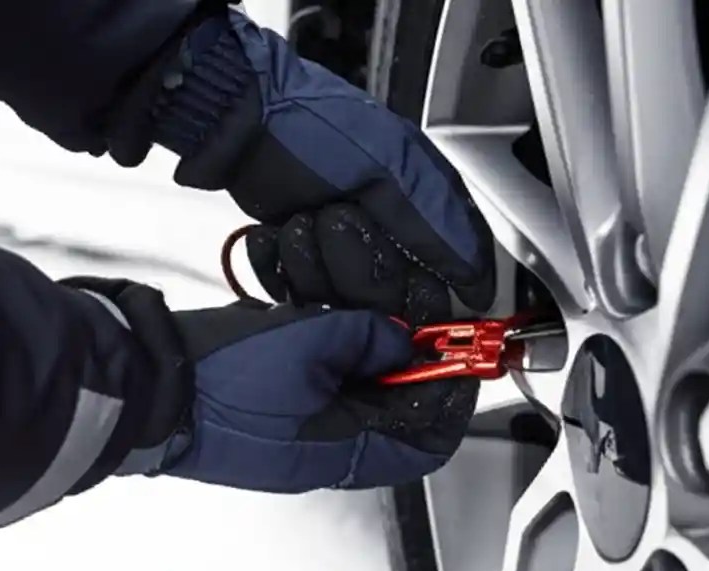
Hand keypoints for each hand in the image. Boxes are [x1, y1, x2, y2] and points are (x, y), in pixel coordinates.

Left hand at [109, 7, 494, 310]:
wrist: (236, 126)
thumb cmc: (311, 128)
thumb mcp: (388, 167)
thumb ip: (433, 224)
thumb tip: (472, 278)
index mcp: (424, 200)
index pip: (456, 267)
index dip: (441, 292)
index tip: (421, 305)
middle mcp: (387, 229)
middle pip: (393, 295)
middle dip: (357, 264)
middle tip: (334, 216)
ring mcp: (341, 251)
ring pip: (344, 301)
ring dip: (314, 263)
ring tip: (297, 217)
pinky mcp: (299, 264)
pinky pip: (299, 296)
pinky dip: (281, 269)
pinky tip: (272, 235)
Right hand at [125, 301, 476, 491]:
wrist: (140, 382)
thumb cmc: (219, 382)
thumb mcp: (312, 344)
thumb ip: (369, 338)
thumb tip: (399, 337)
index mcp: (347, 451)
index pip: (429, 437)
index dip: (450, 390)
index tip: (456, 345)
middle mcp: (324, 444)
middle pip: (389, 394)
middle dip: (396, 335)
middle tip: (399, 292)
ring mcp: (290, 421)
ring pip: (346, 368)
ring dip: (350, 316)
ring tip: (341, 273)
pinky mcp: (261, 395)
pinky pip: (306, 361)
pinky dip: (312, 322)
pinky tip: (300, 287)